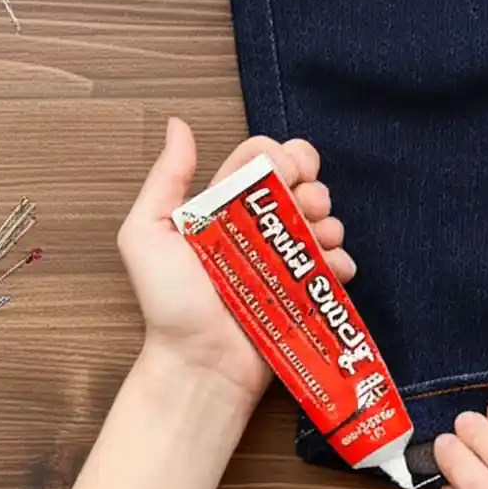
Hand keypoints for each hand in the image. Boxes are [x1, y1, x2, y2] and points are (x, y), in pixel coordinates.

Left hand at [117, 118, 356, 402]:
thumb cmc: (169, 304)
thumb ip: (167, 178)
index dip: (281, 156)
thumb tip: (178, 124)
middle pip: (303, 182)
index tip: (283, 175)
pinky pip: (339, 263)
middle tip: (302, 208)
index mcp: (225, 204)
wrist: (200, 364)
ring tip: (313, 244)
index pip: (262, 157)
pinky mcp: (308, 291)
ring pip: (326, 218)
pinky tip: (326, 271)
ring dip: (327, 223)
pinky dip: (339, 262)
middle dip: (312, 186)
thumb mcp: (148, 234)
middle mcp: (259, 227)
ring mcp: (286, 260)